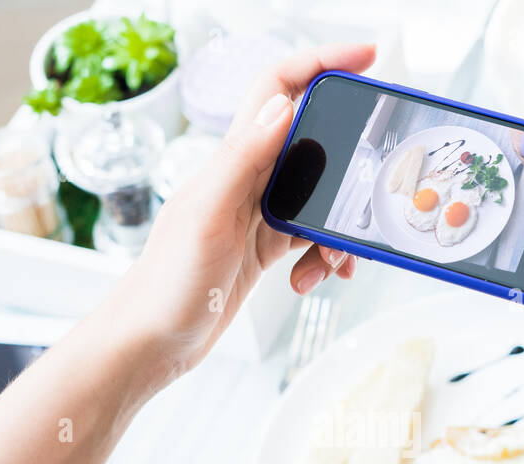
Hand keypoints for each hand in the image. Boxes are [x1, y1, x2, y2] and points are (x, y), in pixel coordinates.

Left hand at [95, 43, 375, 384]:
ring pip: (317, 199)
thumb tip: (282, 104)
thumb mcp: (208, 217)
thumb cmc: (165, 286)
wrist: (149, 344)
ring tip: (337, 261)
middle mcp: (245, 180)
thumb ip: (243, 160)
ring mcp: (254, 215)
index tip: (368, 59)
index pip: (280, 88)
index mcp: (233, 161)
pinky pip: (308, 238)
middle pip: (314, 146)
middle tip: (374, 193)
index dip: (322, 63)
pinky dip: (321, 258)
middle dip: (350, 170)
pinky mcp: (260, 249)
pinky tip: (308, 280)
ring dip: (338, 228)